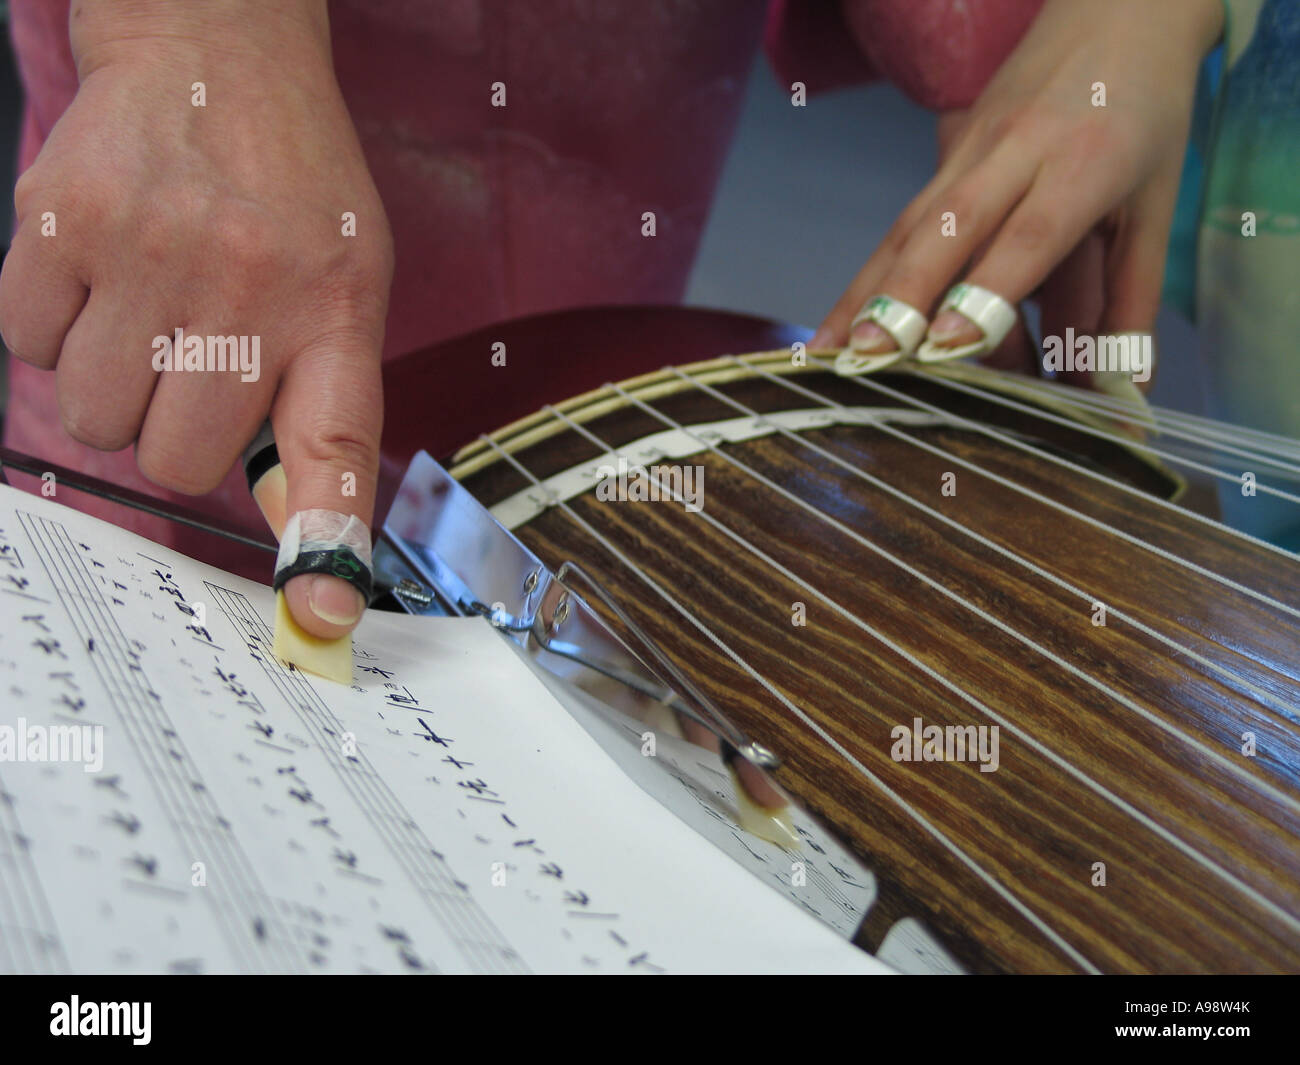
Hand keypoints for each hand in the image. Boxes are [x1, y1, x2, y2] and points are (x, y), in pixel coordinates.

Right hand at [0, 0, 392, 636]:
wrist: (216, 54)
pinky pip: (23, 346)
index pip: (336, 450)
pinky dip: (50, 330)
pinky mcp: (58, 222)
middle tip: (189, 369)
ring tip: (146, 312)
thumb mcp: (348, 288)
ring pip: (94, 415)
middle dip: (173, 434)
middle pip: (173, 460)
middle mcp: (246, 290)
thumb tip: (293, 526)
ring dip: (111, 385)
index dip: (324, 541)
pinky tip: (96, 277)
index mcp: (333, 314)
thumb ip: (323, 401)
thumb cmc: (292, 191)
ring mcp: (147, 254)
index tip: (318, 613)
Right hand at [814, 0, 1223, 387]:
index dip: (987, 291)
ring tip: (824, 355)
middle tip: (867, 355)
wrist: (1117, 7)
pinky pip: (900, 223)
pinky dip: (863, 279)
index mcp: (1085, 160)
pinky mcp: (943, 155)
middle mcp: (1016, 151)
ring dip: (862, 294)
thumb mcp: (1157, 204)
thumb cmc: (1144, 110)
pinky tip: (832, 325)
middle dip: (901, 295)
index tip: (948, 344)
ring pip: (906, 227)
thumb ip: (1134, 300)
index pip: (1028, 234)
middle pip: (945, 228)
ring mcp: (970, 150)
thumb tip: (1125, 391)